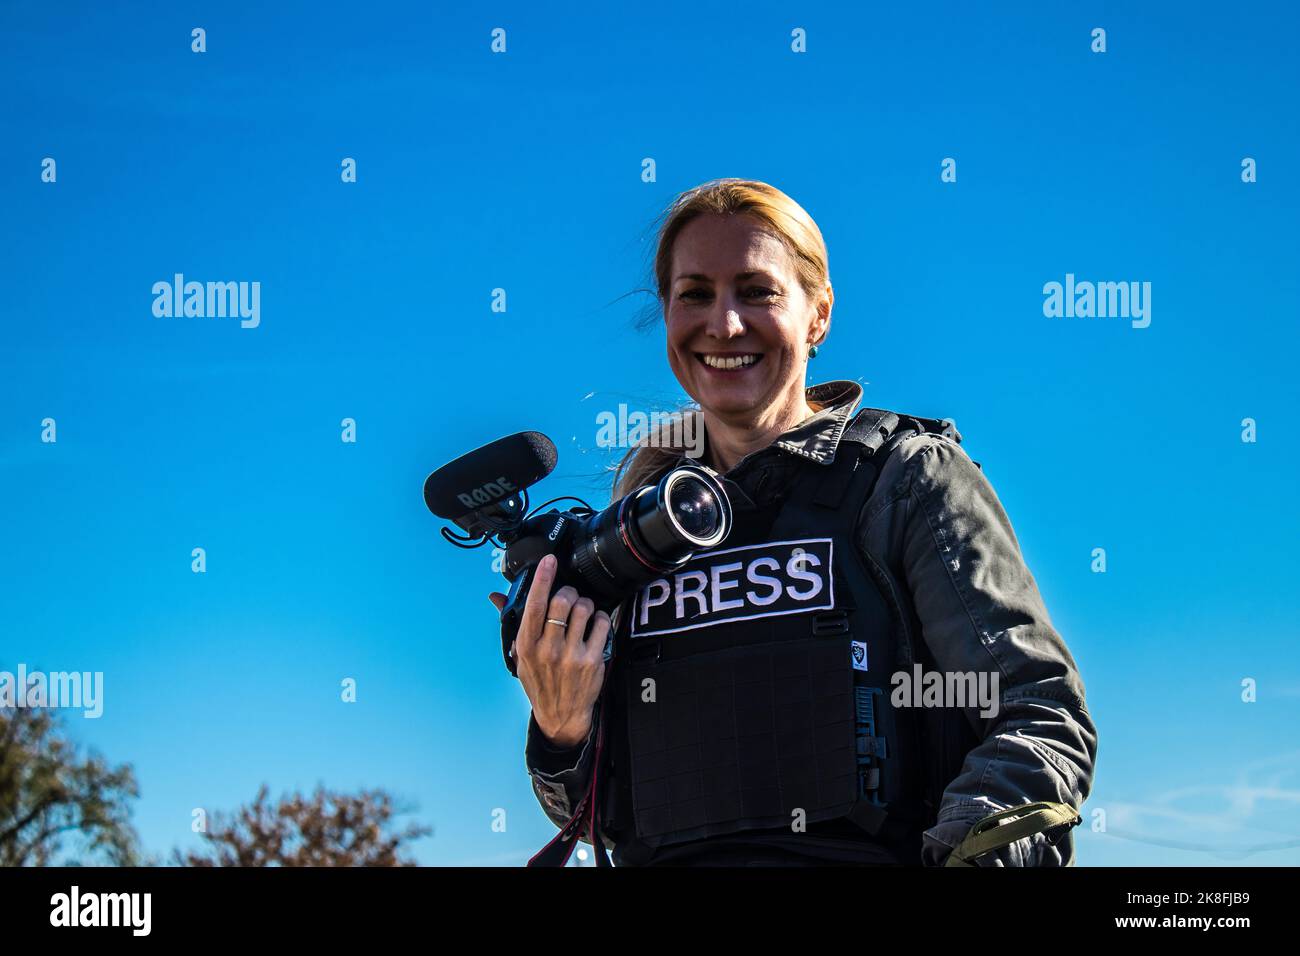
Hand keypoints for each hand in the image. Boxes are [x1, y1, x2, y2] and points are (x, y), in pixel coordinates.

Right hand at [488, 553, 609, 747]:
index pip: (534, 604)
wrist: (560, 716)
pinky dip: (600, 617)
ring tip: (582, 611)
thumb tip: (494, 596)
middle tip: (569, 596)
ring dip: (585, 603)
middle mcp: (547, 649)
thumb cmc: (539, 682)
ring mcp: (571, 655)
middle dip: (568, 591)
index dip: (543, 578)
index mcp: (526, 645)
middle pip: (562, 601)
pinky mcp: (592, 661)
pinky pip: (601, 624)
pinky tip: (594, 623)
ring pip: (583, 609)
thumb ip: (511, 623)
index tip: (549, 560)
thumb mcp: (518, 656)